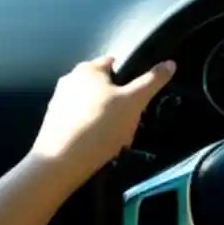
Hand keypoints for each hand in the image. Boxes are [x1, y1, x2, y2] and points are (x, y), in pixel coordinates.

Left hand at [29, 56, 174, 182]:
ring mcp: (58, 102)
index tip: (137, 99)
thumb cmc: (100, 124)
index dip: (129, 80)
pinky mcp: (53, 124)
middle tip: (128, 124)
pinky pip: (80, 123)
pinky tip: (98, 147)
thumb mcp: (134, 102)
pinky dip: (91, 131)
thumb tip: (170, 64)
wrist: (62, 160)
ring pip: (92, 107)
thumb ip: (152, 81)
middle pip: (104, 88)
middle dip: (119, 105)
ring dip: (106, 120)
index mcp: (87, 69)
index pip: (114, 64)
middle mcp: (69, 80)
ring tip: (114, 140)